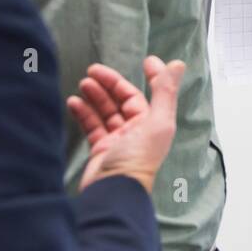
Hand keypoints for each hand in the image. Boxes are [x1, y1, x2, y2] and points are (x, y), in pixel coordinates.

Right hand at [67, 56, 185, 193]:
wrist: (113, 190)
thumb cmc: (137, 158)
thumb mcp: (157, 122)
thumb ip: (165, 92)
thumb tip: (177, 63)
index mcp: (154, 124)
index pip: (149, 95)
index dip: (150, 76)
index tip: (145, 60)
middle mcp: (138, 132)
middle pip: (123, 101)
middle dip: (110, 85)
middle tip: (92, 71)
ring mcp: (119, 141)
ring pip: (106, 112)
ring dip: (96, 96)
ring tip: (83, 83)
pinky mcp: (101, 150)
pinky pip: (92, 127)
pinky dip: (83, 113)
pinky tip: (73, 102)